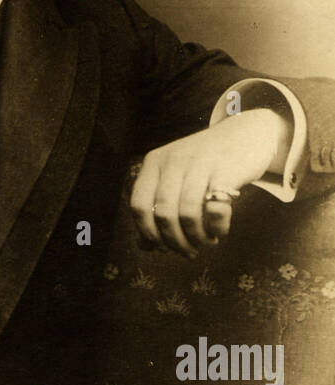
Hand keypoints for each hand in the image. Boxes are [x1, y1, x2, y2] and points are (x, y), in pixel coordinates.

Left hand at [130, 108, 289, 256]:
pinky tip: (220, 231)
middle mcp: (173, 161)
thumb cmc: (205, 163)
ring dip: (198, 238)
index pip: (138, 206)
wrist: (246, 133)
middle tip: (190, 251)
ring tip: (207, 242)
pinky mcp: (227, 171)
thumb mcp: (175, 176)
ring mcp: (200, 163)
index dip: (148, 233)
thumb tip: (144, 247)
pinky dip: (217, 228)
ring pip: (188, 214)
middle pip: (163, 215)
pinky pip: (216, 210)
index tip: (164, 247)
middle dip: (176, 242)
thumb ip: (157, 207)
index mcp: (154, 162)